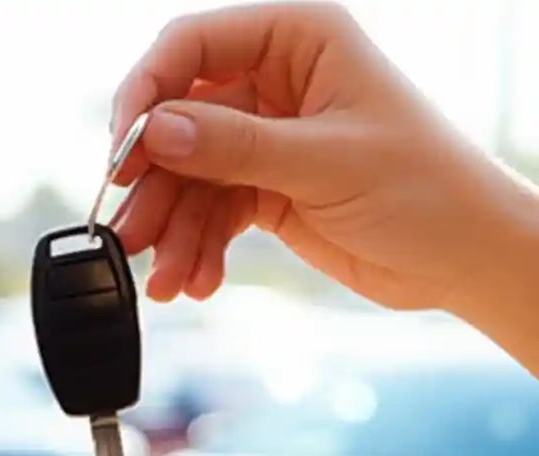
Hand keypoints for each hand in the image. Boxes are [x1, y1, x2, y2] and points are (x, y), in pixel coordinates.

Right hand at [109, 1, 538, 311]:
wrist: (466, 259)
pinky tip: (197, 281)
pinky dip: (197, 247)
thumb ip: (235, 145)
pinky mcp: (263, 187)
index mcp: (299, 42)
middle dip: (153, 182)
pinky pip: (209, 212)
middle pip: (178, 119)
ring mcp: (266, 137)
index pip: (194, 45)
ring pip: (187, 175)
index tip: (122, 150)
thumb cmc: (426, 190)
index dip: (147, 92)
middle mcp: (274, 81)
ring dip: (171, 229)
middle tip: (130, 232)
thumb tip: (155, 132)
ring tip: (164, 279)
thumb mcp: (326, 163)